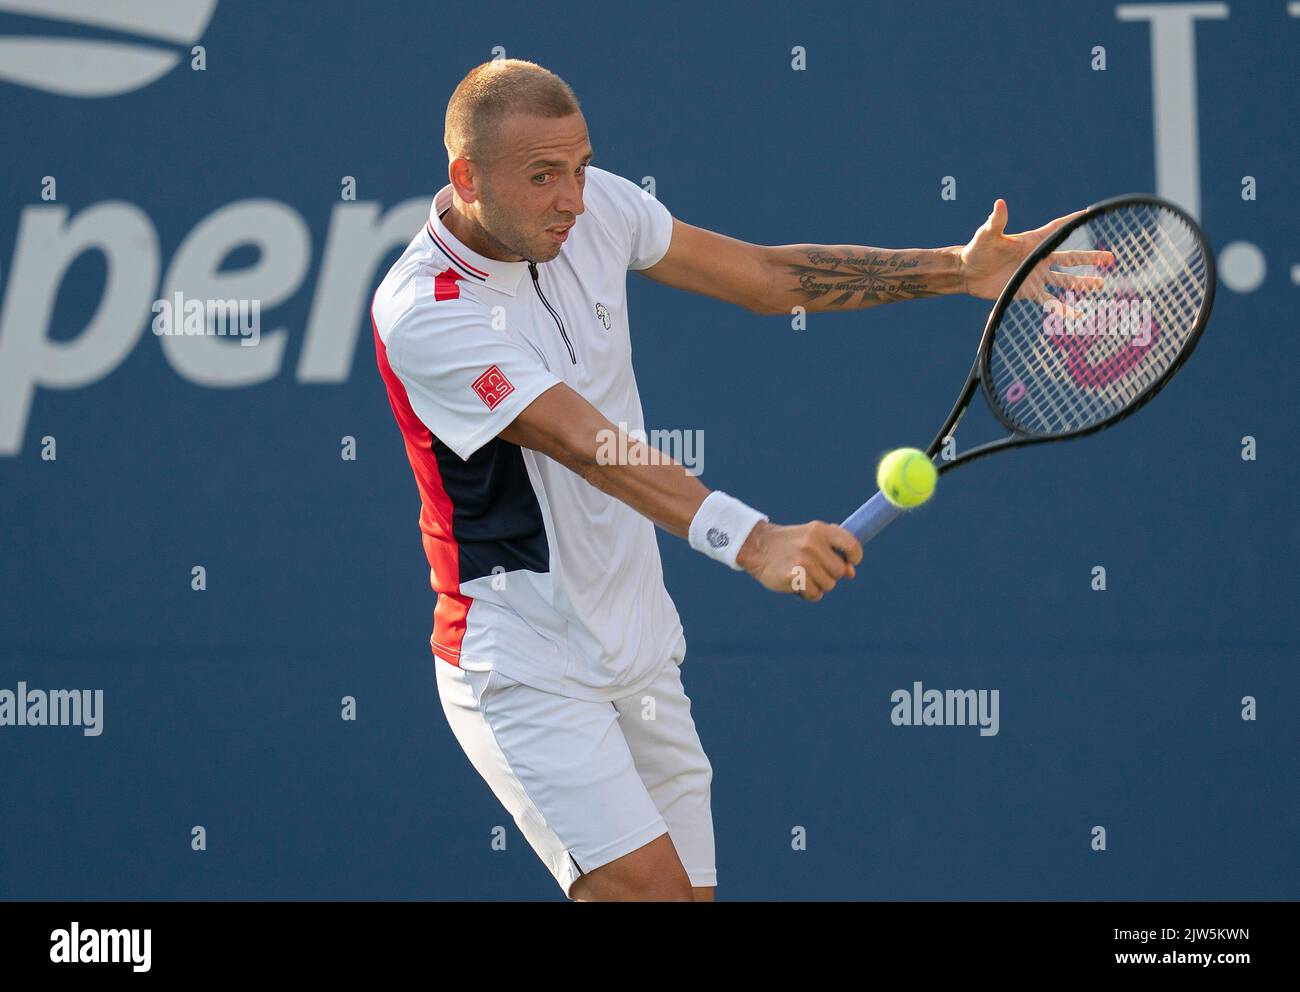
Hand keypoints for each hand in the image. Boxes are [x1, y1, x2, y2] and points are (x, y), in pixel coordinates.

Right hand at [737, 520, 862, 600]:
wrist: (757, 547)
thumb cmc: (789, 544)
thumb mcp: (811, 537)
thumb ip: (833, 550)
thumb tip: (851, 572)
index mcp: (821, 530)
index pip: (852, 545)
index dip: (854, 557)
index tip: (849, 563)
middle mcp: (813, 544)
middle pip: (840, 572)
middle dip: (830, 575)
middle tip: (814, 569)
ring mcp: (804, 561)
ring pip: (828, 585)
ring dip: (818, 585)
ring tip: (803, 575)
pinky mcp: (794, 577)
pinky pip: (815, 594)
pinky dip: (808, 593)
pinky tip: (796, 583)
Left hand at [957, 199, 1113, 302]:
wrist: (967, 273)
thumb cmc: (976, 250)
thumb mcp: (987, 236)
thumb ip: (996, 222)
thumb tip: (999, 204)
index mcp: (1032, 241)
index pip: (1057, 230)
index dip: (1072, 222)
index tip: (1089, 214)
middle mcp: (1037, 258)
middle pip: (1069, 257)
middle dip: (1090, 258)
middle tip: (1110, 258)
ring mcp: (1035, 275)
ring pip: (1064, 280)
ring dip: (1081, 282)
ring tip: (1099, 284)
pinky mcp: (1028, 291)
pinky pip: (1049, 300)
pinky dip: (1061, 308)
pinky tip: (1076, 314)